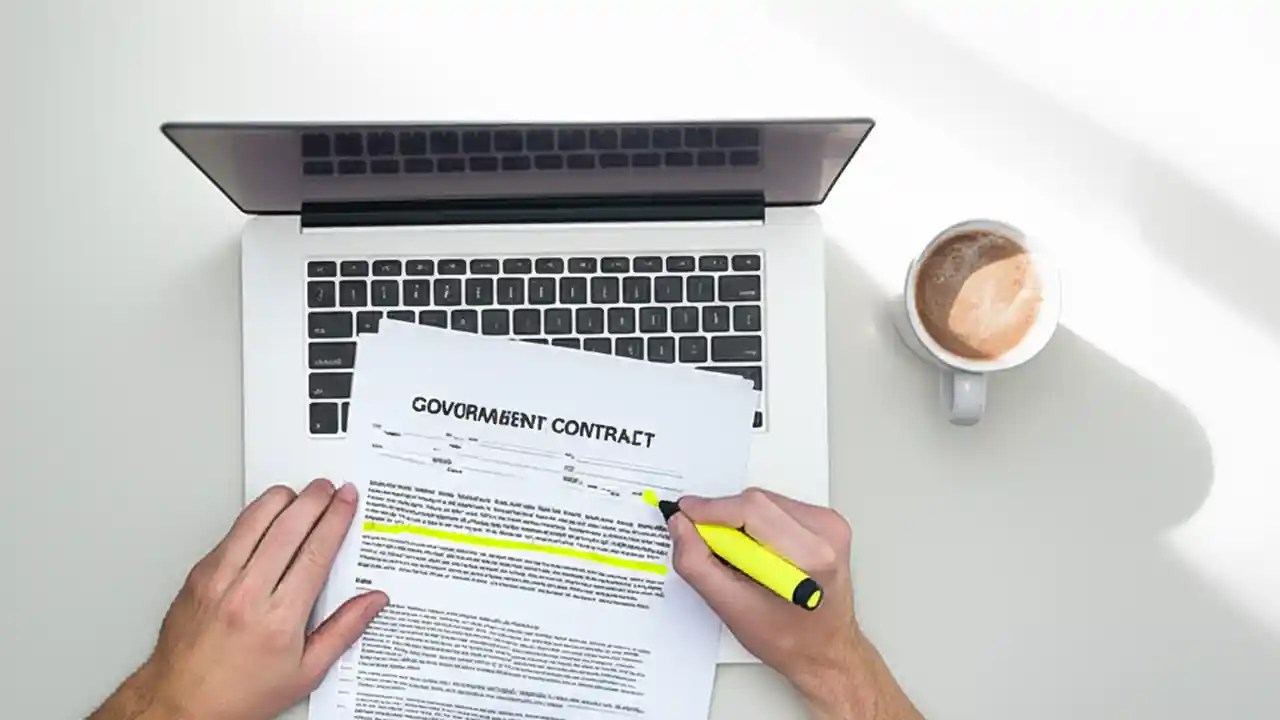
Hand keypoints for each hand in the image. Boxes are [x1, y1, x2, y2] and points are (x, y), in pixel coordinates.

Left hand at [92, 479, 388, 719]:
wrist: (180, 703)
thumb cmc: (239, 694)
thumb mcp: (305, 673)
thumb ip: (343, 631)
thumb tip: (372, 602)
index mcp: (279, 619)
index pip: (315, 552)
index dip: (336, 519)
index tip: (347, 501)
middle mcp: (246, 594)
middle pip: (288, 527)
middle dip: (314, 499)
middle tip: (328, 488)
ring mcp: (217, 581)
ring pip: (254, 520)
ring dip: (282, 499)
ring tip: (300, 494)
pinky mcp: (198, 576)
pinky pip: (230, 534)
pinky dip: (254, 517)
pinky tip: (267, 516)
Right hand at [668, 488, 920, 719]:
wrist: (826, 651)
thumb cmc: (791, 639)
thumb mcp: (733, 610)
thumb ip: (698, 565)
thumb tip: (680, 526)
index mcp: (811, 556)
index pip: (751, 510)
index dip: (710, 509)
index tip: (683, 514)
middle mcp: (826, 533)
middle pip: (757, 501)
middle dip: (722, 518)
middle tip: (708, 547)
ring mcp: (829, 524)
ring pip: (764, 501)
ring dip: (739, 522)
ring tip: (739, 560)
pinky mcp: (825, 522)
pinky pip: (776, 507)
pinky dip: (755, 524)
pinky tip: (756, 553)